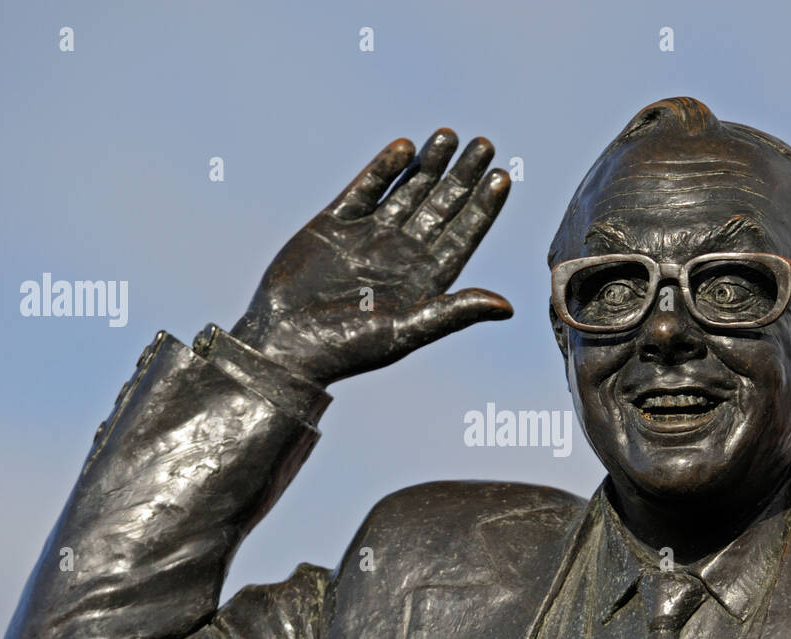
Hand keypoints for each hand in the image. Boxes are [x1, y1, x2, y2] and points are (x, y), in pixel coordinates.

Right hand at [231, 130, 512, 385]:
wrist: (284, 345)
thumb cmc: (347, 350)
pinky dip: (383, 169)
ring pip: (406, 192)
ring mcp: (367, 236)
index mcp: (423, 279)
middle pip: (440, 206)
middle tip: (484, 144)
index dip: (482, 207)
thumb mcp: (406, 332)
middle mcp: (400, 254)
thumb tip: (507, 308)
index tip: (501, 177)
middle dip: (462, 176)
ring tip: (448, 136)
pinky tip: (405, 148)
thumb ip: (453, 312)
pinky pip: (364, 189)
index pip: (462, 235)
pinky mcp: (333, 225)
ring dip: (429, 165)